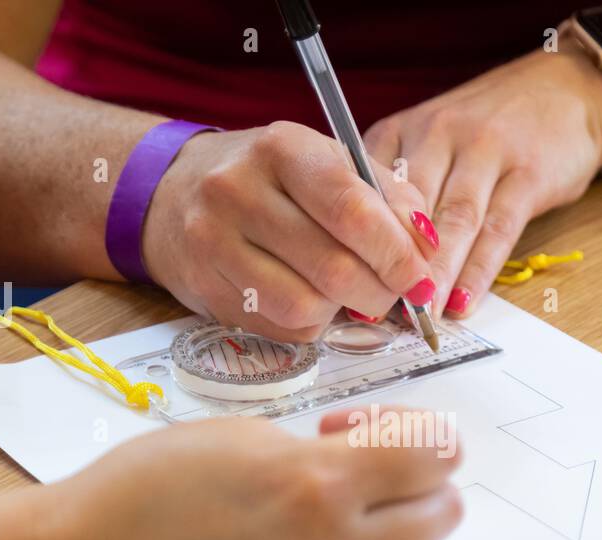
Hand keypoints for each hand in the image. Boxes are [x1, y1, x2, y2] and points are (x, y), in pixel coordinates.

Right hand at [42, 409, 462, 539]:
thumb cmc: (143, 493)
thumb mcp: (241, 436)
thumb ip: (326, 449)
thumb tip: (380, 462)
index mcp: (319, 482)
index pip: (438, 453)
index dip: (416, 434)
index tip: (373, 436)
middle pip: (444, 514)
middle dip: (414, 487)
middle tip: (362, 485)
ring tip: (363, 539)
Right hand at [142, 122, 441, 341]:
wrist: (173, 194)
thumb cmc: (269, 181)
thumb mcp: (328, 165)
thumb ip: (386, 198)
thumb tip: (428, 248)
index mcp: (282, 149)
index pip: (352, 210)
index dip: (397, 253)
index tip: (421, 278)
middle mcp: (238, 191)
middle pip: (333, 268)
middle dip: (379, 292)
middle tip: (393, 294)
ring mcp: (214, 243)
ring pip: (306, 306)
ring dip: (342, 311)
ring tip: (347, 294)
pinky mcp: (205, 289)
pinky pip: (281, 327)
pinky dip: (311, 324)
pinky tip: (309, 300)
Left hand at [365, 45, 601, 318]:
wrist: (567, 90)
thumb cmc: (488, 129)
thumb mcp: (428, 144)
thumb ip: (396, 191)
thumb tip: (363, 264)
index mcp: (402, 131)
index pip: (367, 191)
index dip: (355, 243)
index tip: (344, 287)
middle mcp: (438, 134)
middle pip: (407, 209)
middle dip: (391, 265)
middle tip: (377, 312)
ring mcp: (486, 150)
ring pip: (453, 221)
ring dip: (435, 274)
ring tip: (421, 315)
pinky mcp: (529, 172)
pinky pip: (499, 228)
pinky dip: (479, 269)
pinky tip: (464, 302)